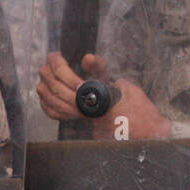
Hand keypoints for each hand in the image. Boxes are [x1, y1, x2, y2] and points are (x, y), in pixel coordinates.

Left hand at [37, 52, 170, 138]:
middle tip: (48, 62)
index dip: (59, 66)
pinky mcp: (82, 125)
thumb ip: (103, 70)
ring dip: (45, 88)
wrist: (146, 134)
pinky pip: (59, 117)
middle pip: (58, 91)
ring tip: (43, 76)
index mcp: (98, 100)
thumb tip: (87, 59)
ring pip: (54, 105)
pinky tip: (45, 96)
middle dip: (49, 74)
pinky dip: (47, 105)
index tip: (56, 55)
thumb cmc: (140, 110)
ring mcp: (82, 121)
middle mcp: (87, 112)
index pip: (70, 81)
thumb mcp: (126, 84)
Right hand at [37, 52, 101, 120]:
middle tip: (85, 102)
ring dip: (69, 106)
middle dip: (71, 96)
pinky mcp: (44, 102)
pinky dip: (64, 114)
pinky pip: (51, 110)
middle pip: (54, 85)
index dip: (70, 79)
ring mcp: (43, 88)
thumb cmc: (92, 74)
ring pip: (52, 99)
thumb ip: (95, 62)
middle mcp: (45, 72)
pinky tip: (75, 113)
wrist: (89, 88)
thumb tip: (89, 59)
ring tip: (82, 109)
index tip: (82, 87)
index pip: (58, 67)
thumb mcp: (97, 67)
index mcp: (54, 59)